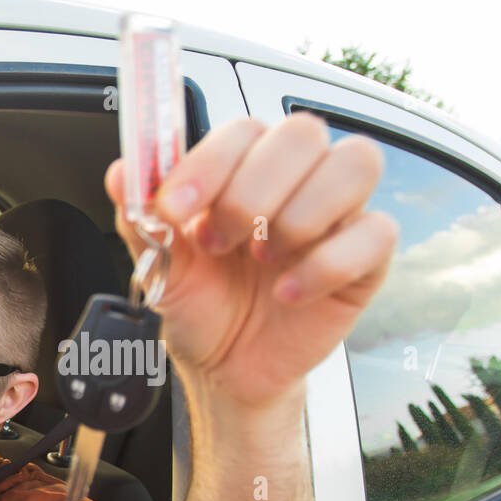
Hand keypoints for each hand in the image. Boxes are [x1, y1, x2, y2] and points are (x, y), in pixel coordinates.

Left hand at [104, 112, 397, 411]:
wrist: (228, 370)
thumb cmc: (203, 307)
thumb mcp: (161, 266)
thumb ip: (142, 217)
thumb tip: (123, 173)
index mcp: (245, 168)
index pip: (243, 130)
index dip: (210, 163)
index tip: (176, 209)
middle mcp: (296, 179)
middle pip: (303, 134)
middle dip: (253, 189)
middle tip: (219, 240)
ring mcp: (337, 215)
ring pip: (355, 163)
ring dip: (299, 213)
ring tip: (262, 258)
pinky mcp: (367, 258)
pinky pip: (377, 233)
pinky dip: (328, 263)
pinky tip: (289, 292)